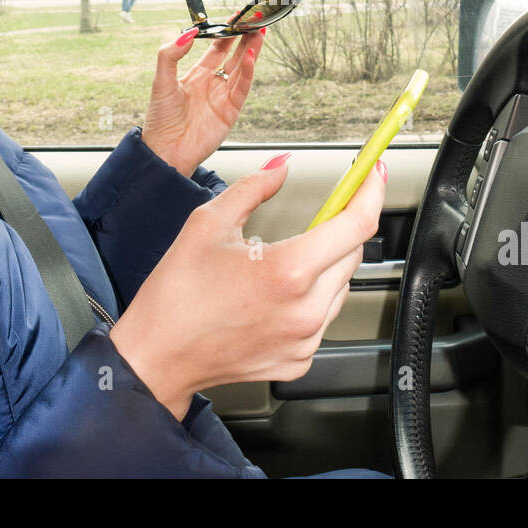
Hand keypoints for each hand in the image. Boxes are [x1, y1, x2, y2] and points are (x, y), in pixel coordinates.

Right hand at [108, 155, 385, 419]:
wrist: (157, 357)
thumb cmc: (175, 294)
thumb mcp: (208, 223)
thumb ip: (254, 188)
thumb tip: (282, 168)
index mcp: (287, 271)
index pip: (356, 225)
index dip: (370, 193)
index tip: (371, 175)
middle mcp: (304, 310)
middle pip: (352, 253)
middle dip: (339, 227)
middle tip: (317, 215)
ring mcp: (304, 340)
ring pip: (340, 286)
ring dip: (325, 265)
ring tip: (280, 262)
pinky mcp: (299, 360)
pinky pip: (322, 318)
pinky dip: (310, 299)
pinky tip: (275, 295)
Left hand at [140, 26, 263, 177]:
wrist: (165, 151)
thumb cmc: (160, 119)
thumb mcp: (161, 81)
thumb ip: (170, 55)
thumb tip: (188, 33)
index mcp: (196, 75)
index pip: (217, 48)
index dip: (226, 32)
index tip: (235, 17)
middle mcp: (212, 84)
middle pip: (234, 56)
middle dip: (245, 38)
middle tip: (255, 21)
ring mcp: (223, 97)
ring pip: (242, 69)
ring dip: (251, 51)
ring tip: (260, 33)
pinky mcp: (230, 112)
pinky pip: (242, 88)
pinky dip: (248, 72)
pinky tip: (251, 57)